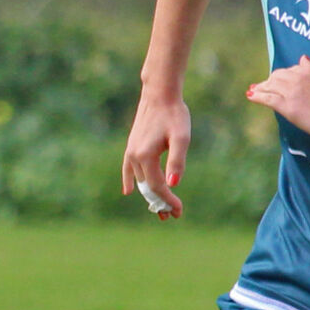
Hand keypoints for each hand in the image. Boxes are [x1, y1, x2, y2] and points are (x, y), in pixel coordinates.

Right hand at [122, 92, 190, 218]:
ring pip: (140, 180)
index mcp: (146, 156)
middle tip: (173, 215)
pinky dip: (129, 181)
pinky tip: (128, 192)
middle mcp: (135, 156)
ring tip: (161, 208)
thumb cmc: (174, 114)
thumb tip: (173, 184)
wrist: (160, 93)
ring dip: (150, 194)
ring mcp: (131, 151)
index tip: (179, 211)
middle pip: (148, 187)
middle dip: (160, 203)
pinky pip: (127, 169)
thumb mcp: (182, 137)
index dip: (169, 201)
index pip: (158, 186)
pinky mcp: (131, 146)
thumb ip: (177, 160)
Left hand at [246, 58, 309, 144]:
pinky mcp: (287, 106)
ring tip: (254, 91)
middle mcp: (299, 76)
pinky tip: (251, 96)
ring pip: (270, 85)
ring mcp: (292, 91)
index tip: (278, 79)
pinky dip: (257, 96)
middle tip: (262, 86)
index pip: (291, 69)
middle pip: (278, 75)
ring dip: (261, 87)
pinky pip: (267, 98)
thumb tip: (304, 59)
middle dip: (270, 81)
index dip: (283, 75)